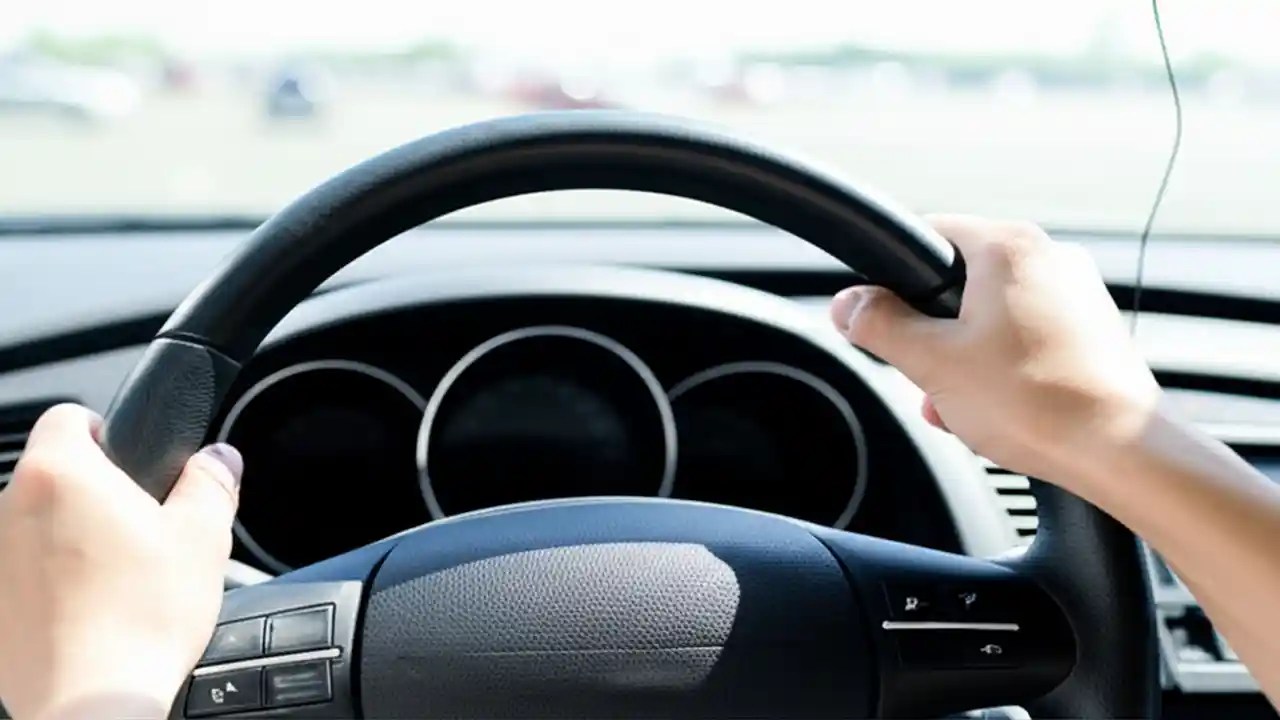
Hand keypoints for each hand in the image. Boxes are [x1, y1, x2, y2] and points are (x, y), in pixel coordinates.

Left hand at [0, 404, 240, 719]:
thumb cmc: (142, 616)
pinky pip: (22, 575)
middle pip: (52, 475)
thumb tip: (218, 459)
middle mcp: (8, 508)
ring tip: (117, 577)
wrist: (93, 700)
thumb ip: (211, 482)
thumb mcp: (202, 536)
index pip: (68, 416)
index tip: (130, 462)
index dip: (105, 430)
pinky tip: (90, 610)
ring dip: (68, 538)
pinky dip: (49, 583)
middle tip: (140, 527)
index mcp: (59, 473)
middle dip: (92, 492)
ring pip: (34, 526)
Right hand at [831, 214, 1160, 484]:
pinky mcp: (1092, 334)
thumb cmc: (1035, 401)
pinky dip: (1002, 370)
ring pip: (991, 317)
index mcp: (1009, 248)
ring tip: (963, 406)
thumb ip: (879, 325)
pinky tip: (996, 412)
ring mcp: (1077, 296)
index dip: (893, 278)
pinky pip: (1026, 340)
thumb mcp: (932, 363)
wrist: (1119, 452)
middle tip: (927, 375)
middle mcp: (1050, 258)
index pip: (928, 234)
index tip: (880, 315)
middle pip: (959, 283)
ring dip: (964, 359)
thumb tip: (848, 305)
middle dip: (933, 334)